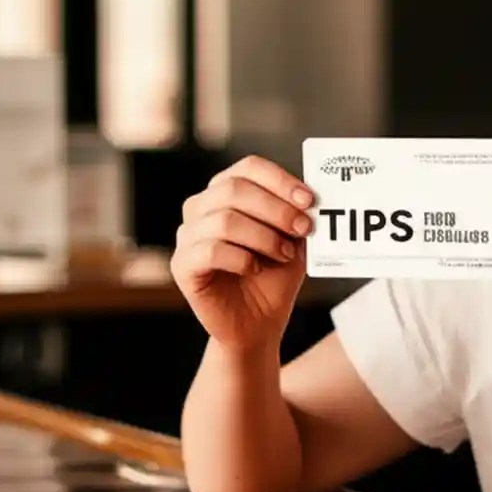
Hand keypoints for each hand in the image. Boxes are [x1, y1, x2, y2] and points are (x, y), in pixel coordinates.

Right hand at [170, 155, 315, 349]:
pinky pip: (211, 251)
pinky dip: (242, 258)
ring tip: (284, 255)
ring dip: (264, 237)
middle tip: (303, 228)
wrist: (258, 324)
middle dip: (276, 209)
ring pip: (224, 220)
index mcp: (227, 192)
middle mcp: (201, 208)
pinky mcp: (182, 265)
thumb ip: (297, 217)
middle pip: (234, 189)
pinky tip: (256, 268)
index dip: (280, 180)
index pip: (249, 168)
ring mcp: (188, 236)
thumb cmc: (273, 277)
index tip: (309, 199)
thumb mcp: (294, 242)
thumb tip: (309, 199)